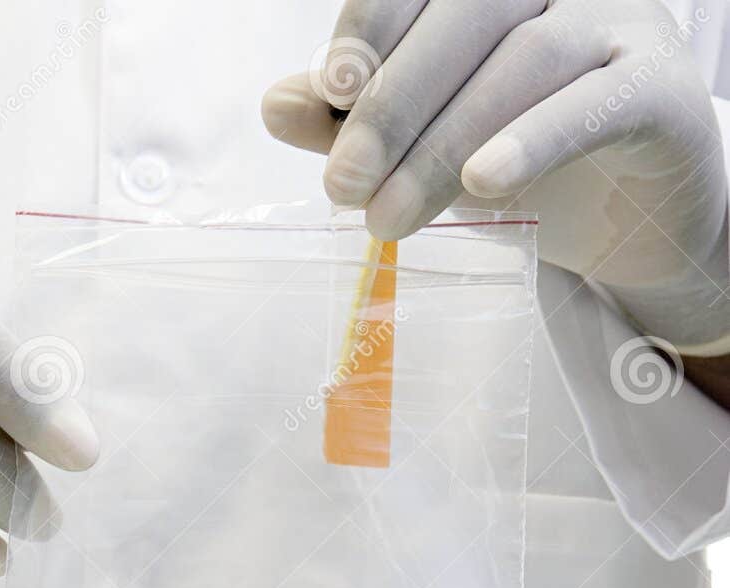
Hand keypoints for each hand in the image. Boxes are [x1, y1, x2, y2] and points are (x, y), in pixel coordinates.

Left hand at [264, 1, 729, 350]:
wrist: (638, 217)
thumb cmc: (527, 160)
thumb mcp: (428, 140)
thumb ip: (357, 119)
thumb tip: (274, 104)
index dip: (370, 28)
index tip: (327, 94)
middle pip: (467, 14)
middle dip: (393, 105)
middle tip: (343, 186)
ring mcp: (621, 23)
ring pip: (524, 61)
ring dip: (445, 145)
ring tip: (389, 218)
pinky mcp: (661, 88)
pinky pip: (595, 103)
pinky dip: (534, 140)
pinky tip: (484, 185)